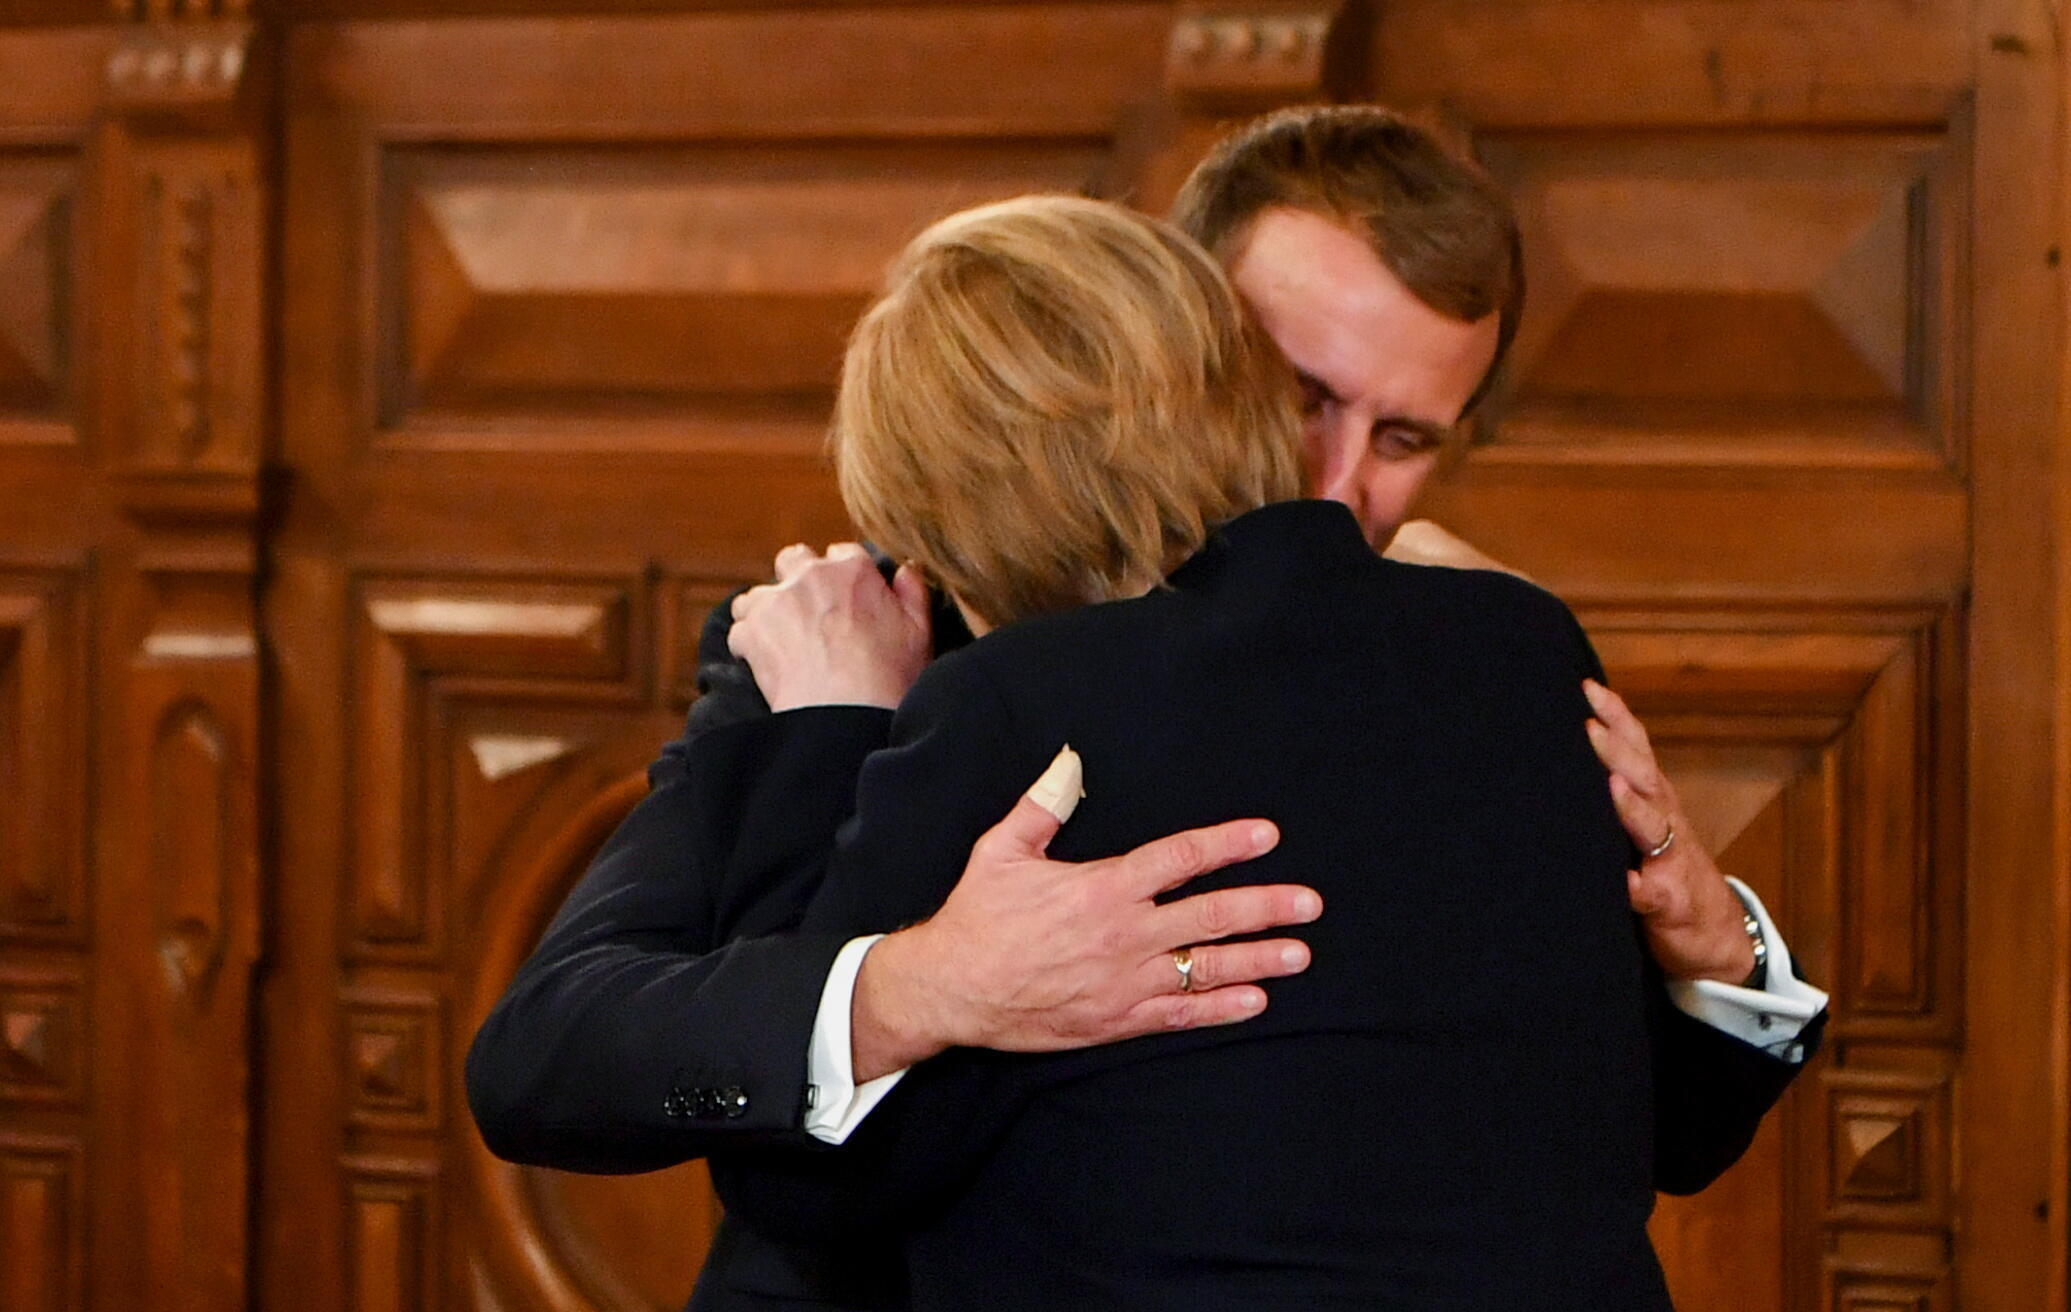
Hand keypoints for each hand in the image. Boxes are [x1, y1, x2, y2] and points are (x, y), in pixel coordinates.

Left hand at [729, 543, 930, 711]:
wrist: (847, 715)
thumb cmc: (889, 677)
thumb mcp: (919, 631)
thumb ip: (913, 592)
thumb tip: (904, 570)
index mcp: (852, 570)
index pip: (841, 552)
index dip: (842, 574)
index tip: (843, 595)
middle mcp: (810, 576)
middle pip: (793, 559)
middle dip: (796, 578)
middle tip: (807, 611)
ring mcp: (776, 601)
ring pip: (758, 594)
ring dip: (766, 611)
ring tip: (781, 640)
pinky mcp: (751, 631)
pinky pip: (740, 630)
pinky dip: (749, 644)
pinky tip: (766, 662)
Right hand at [849, 749, 1321, 1080]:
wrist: (953, 989)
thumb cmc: (977, 917)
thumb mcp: (1001, 850)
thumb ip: (1042, 805)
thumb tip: (1069, 761)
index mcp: (1102, 888)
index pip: (1179, 859)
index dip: (1226, 845)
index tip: (1266, 836)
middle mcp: (1124, 935)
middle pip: (1210, 916)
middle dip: (1265, 907)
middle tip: (1309, 903)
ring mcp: (1125, 981)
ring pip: (1205, 967)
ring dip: (1257, 959)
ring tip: (1300, 953)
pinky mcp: (1118, 1019)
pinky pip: (1181, 1013)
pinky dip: (1221, 1008)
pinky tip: (1256, 1000)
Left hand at [1583, 679, 1756, 984]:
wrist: (1715, 935)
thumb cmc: (1664, 868)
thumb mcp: (1645, 824)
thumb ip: (1617, 792)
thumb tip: (1564, 753)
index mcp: (1654, 799)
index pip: (1636, 749)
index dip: (1616, 716)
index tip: (1587, 687)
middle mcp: (1665, 822)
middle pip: (1644, 779)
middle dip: (1617, 750)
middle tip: (1588, 725)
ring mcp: (1670, 861)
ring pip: (1653, 829)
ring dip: (1632, 808)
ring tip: (1611, 785)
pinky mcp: (1669, 903)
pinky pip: (1651, 894)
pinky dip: (1636, 887)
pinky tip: (1622, 882)